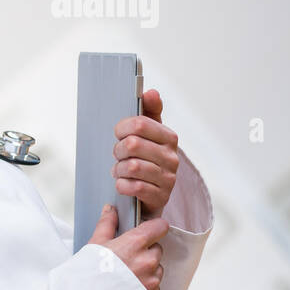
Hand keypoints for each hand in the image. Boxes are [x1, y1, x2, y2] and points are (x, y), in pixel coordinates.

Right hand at [88, 204, 169, 289]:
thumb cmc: (88, 275)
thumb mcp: (94, 246)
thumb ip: (106, 225)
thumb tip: (110, 209)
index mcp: (135, 244)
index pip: (159, 227)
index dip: (153, 228)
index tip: (146, 231)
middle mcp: (148, 261)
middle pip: (157, 249)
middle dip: (145, 251)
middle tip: (126, 259)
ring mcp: (152, 280)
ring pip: (157, 269)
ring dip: (147, 270)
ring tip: (125, 277)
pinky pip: (155, 286)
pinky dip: (145, 286)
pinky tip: (127, 289)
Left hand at [113, 88, 178, 220]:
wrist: (151, 195)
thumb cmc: (146, 159)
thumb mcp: (148, 135)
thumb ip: (149, 112)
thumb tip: (151, 92)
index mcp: (168, 137)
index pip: (139, 124)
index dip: (121, 128)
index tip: (118, 134)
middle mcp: (172, 157)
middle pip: (132, 144)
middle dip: (117, 150)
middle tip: (118, 155)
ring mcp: (168, 178)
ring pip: (131, 166)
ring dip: (118, 169)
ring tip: (119, 170)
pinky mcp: (160, 196)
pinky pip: (134, 187)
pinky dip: (122, 185)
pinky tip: (123, 184)